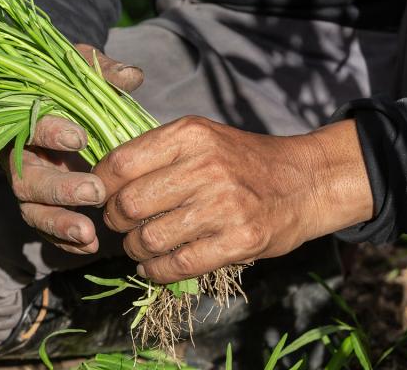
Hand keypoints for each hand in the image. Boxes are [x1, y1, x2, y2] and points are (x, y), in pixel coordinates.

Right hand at [0, 44, 142, 254]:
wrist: (65, 98)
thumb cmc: (72, 79)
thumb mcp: (85, 67)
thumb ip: (105, 70)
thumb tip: (132, 76)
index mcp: (21, 118)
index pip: (26, 126)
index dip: (49, 133)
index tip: (80, 137)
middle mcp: (19, 155)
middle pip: (25, 179)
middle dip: (59, 189)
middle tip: (95, 192)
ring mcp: (29, 182)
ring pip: (32, 210)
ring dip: (59, 224)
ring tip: (89, 234)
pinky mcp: (41, 204)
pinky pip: (47, 227)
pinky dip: (66, 240)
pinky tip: (92, 245)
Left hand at [92, 116, 373, 282]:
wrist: (306, 180)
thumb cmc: (241, 159)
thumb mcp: (200, 137)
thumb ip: (155, 151)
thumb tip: (101, 177)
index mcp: (189, 135)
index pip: (120, 164)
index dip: (101, 186)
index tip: (101, 196)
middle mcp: (206, 167)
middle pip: (129, 205)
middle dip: (114, 221)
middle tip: (118, 225)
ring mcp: (224, 205)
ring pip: (149, 238)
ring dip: (134, 249)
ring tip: (137, 246)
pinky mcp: (240, 240)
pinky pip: (179, 264)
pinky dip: (156, 271)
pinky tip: (152, 267)